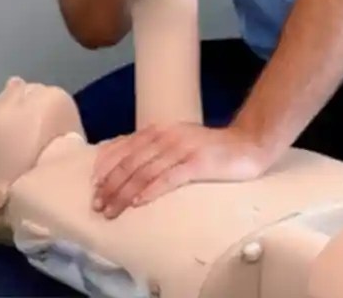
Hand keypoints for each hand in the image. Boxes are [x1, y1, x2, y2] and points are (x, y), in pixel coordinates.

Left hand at [90, 123, 270, 218]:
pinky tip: (139, 202)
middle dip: (110, 186)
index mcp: (158, 130)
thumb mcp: (177, 142)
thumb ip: (152, 150)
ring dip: (124, 193)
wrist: (249, 144)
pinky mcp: (199, 162)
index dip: (104, 169)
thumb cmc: (211, 149)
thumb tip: (121, 168)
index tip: (93, 189)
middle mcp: (167, 136)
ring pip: (144, 172)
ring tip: (112, 211)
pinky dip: (151, 190)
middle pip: (130, 163)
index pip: (122, 148)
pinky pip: (170, 177)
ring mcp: (183, 148)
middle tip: (98, 207)